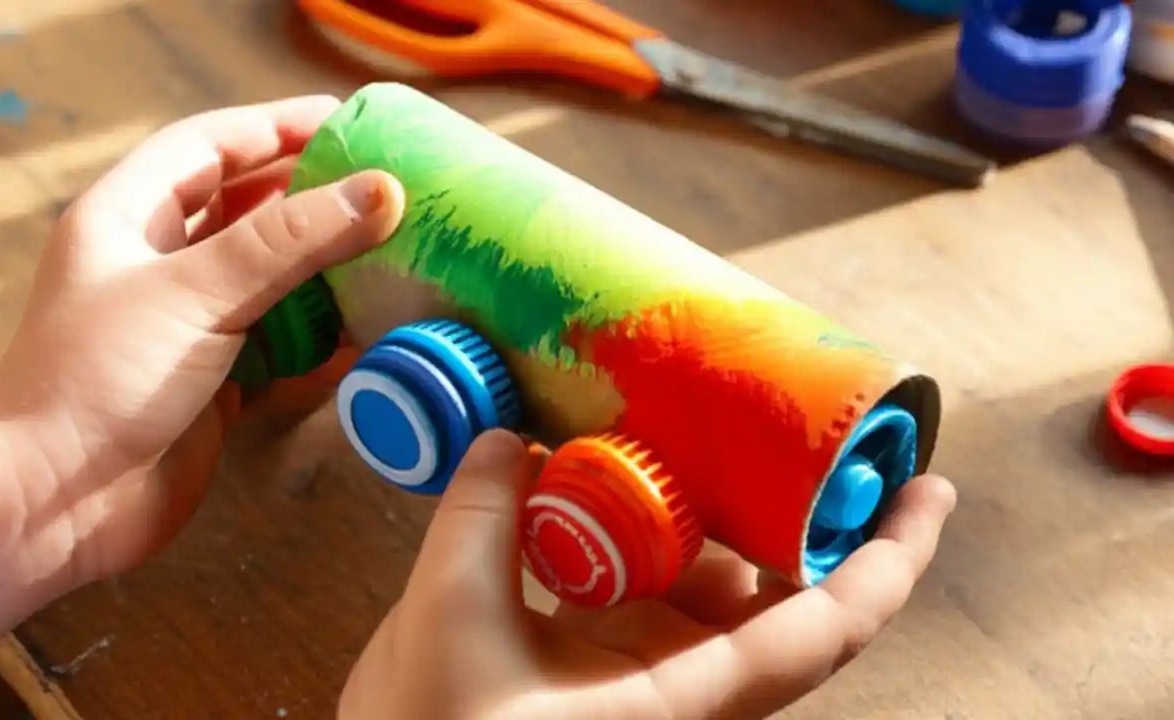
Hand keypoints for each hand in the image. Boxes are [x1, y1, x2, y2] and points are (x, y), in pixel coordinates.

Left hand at [0, 96, 404, 593]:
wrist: (51, 505)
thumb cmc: (99, 379)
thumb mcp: (194, 291)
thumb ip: (289, 242)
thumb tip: (381, 192)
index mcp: (128, 216)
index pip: (210, 145)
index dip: (278, 127)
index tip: (350, 122)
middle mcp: (157, 263)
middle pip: (246, 208)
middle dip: (313, 194)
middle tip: (387, 186)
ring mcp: (187, 325)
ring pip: (269, 277)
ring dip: (325, 266)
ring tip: (391, 251)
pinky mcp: (214, 381)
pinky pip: (280, 343)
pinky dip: (323, 336)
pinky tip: (368, 330)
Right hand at [339, 430, 955, 719]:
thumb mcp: (448, 629)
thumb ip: (479, 523)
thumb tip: (510, 439)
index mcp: (684, 700)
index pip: (824, 629)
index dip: (889, 560)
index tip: (930, 492)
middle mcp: (685, 689)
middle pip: (769, 589)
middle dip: (780, 504)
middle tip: (774, 419)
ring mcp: (643, 677)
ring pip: (703, 580)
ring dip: (700, 506)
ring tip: (682, 425)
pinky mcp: (600, 665)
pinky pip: (644, 583)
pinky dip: (637, 525)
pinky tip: (600, 472)